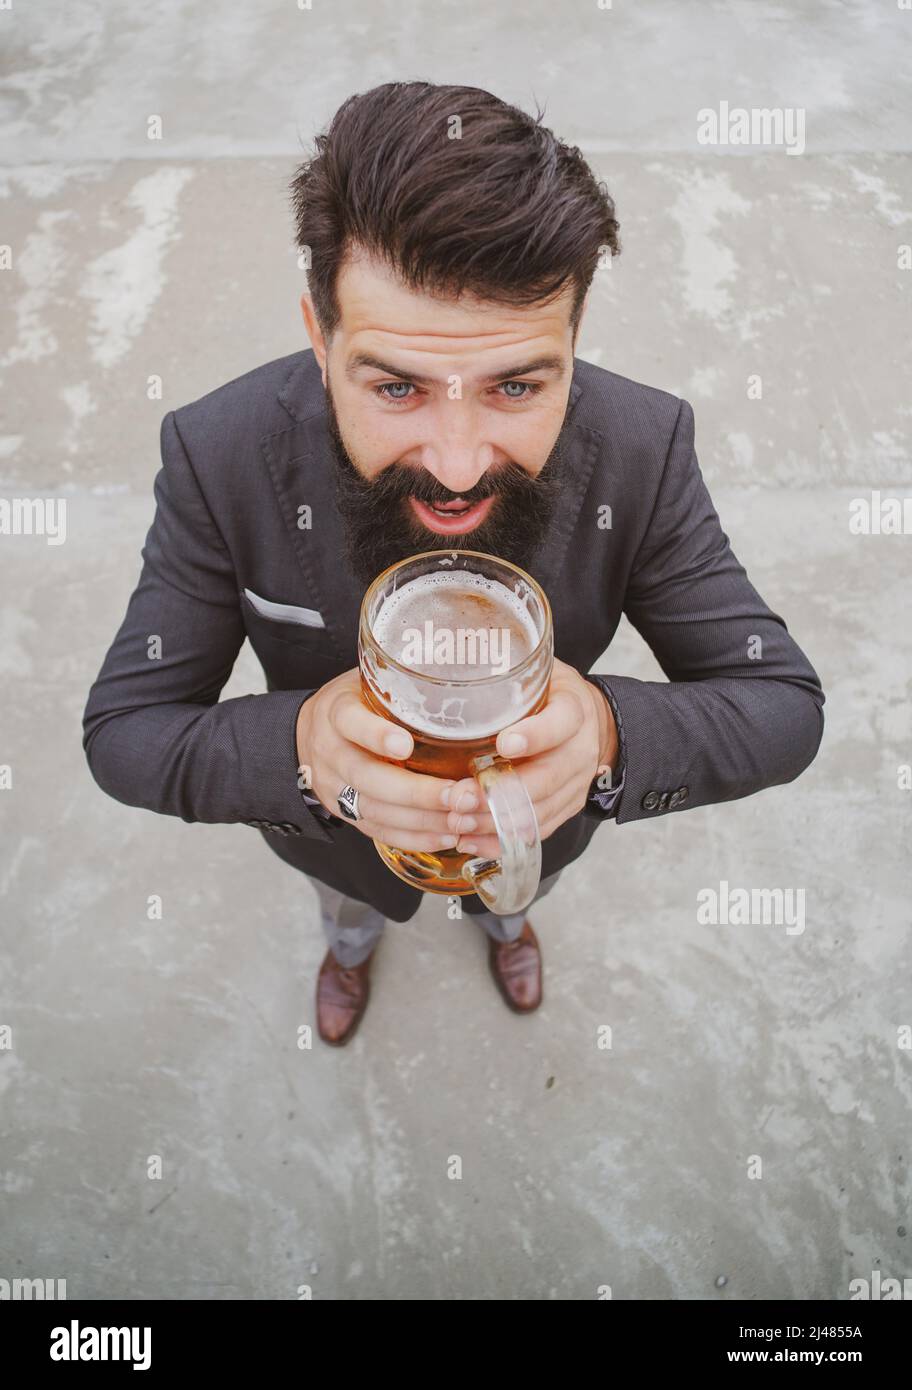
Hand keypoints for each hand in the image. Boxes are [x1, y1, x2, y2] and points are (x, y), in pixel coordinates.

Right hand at [295, 668, 459, 852]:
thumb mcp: (369, 681)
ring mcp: (335, 788)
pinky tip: (448, 834)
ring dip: (424, 819)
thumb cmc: (356, 703)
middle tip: (462, 795)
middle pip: (368, 778)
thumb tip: (466, 663)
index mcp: (336, 712)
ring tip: (464, 818)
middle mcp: (331, 752)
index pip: (350, 722)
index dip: (375, 734)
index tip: (406, 745)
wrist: (307, 736)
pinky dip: (416, 837)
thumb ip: (403, 680)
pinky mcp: (347, 814)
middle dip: (418, 792)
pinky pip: (380, 831)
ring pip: (376, 811)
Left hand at [444, 658, 618, 859]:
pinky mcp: (566, 808)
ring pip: (539, 811)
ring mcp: (575, 784)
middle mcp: (580, 750)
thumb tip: (450, 649)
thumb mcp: (539, 672)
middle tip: (460, 798)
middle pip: (546, 779)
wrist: (594, 725)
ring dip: (495, 822)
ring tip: (456, 821)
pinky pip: (536, 832)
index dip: (535, 735)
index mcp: (574, 710)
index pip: (560, 723)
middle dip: (500, 793)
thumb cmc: (550, 695)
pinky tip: (470, 840)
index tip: (503, 743)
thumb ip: (508, 669)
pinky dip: (502, 840)